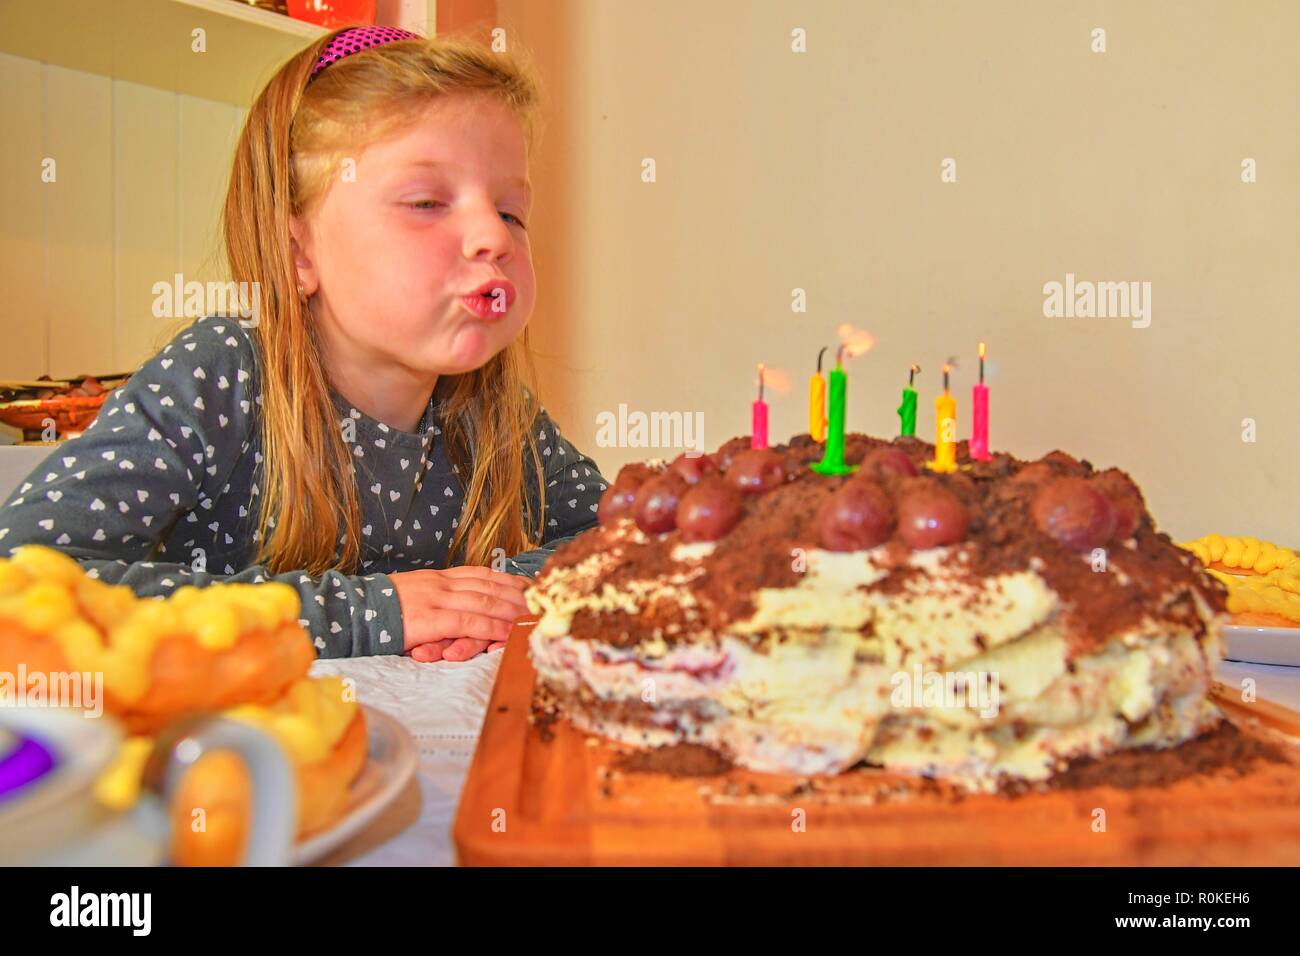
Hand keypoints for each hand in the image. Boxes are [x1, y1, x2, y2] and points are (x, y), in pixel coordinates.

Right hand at [389, 566, 530, 662]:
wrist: (351, 610)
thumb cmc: (378, 608)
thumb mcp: (410, 595)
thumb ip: (434, 598)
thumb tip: (453, 607)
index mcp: (437, 578)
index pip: (481, 573)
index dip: (507, 578)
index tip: (528, 583)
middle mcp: (441, 584)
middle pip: (489, 585)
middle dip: (518, 594)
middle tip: (541, 600)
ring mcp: (437, 600)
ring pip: (485, 602)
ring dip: (512, 610)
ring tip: (533, 617)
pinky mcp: (431, 620)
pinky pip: (469, 622)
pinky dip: (493, 627)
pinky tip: (508, 632)